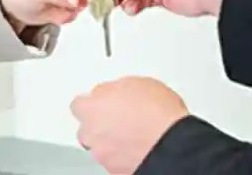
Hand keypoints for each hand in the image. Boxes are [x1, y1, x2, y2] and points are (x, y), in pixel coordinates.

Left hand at [71, 77, 188, 174]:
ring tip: (133, 136)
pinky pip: (114, 161)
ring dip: (110, 142)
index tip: (105, 101)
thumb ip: (116, 90)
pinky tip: (138, 150)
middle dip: (99, 124)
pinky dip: (122, 157)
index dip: (95, 103)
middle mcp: (91, 132)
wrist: (172, 143)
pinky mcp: (114, 170)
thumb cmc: (158, 114)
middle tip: (121, 119)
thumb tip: (118, 93)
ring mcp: (102, 154)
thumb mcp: (138, 84)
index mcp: (92, 107)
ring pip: (99, 147)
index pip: (80, 103)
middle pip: (86, 128)